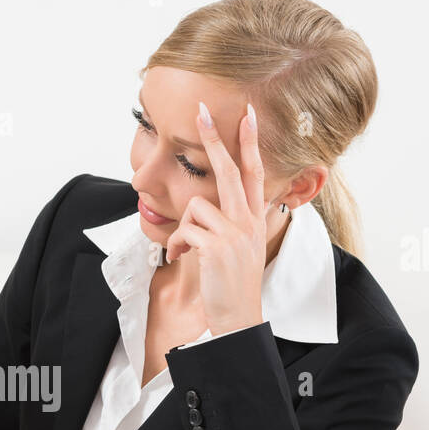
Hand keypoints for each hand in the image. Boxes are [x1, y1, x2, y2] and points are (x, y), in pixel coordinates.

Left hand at [163, 101, 268, 334]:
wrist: (238, 318)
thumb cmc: (231, 284)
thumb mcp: (239, 247)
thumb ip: (232, 221)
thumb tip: (208, 204)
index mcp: (254, 219)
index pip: (253, 172)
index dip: (250, 142)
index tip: (247, 114)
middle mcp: (248, 221)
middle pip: (228, 170)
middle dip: (214, 138)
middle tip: (201, 111)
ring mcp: (234, 233)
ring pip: (195, 206)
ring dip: (182, 229)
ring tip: (186, 250)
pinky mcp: (216, 247)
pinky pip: (184, 231)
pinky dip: (175, 245)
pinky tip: (180, 258)